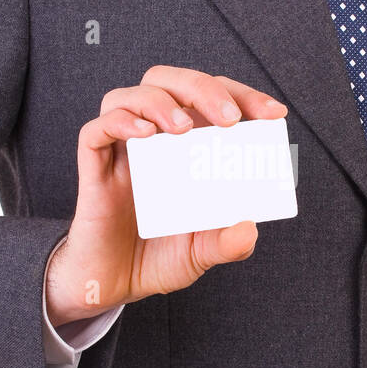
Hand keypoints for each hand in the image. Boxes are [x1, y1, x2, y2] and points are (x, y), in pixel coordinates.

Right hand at [44, 66, 288, 325]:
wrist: (112, 285)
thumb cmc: (157, 258)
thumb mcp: (202, 254)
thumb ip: (226, 243)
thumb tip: (248, 227)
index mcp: (185, 146)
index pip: (212, 100)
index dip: (243, 96)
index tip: (273, 113)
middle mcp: (153, 138)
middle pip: (169, 82)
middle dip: (203, 88)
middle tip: (229, 117)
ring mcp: (121, 150)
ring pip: (129, 96)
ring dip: (160, 101)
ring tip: (183, 127)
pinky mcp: (94, 168)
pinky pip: (96, 130)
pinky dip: (120, 122)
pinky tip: (145, 134)